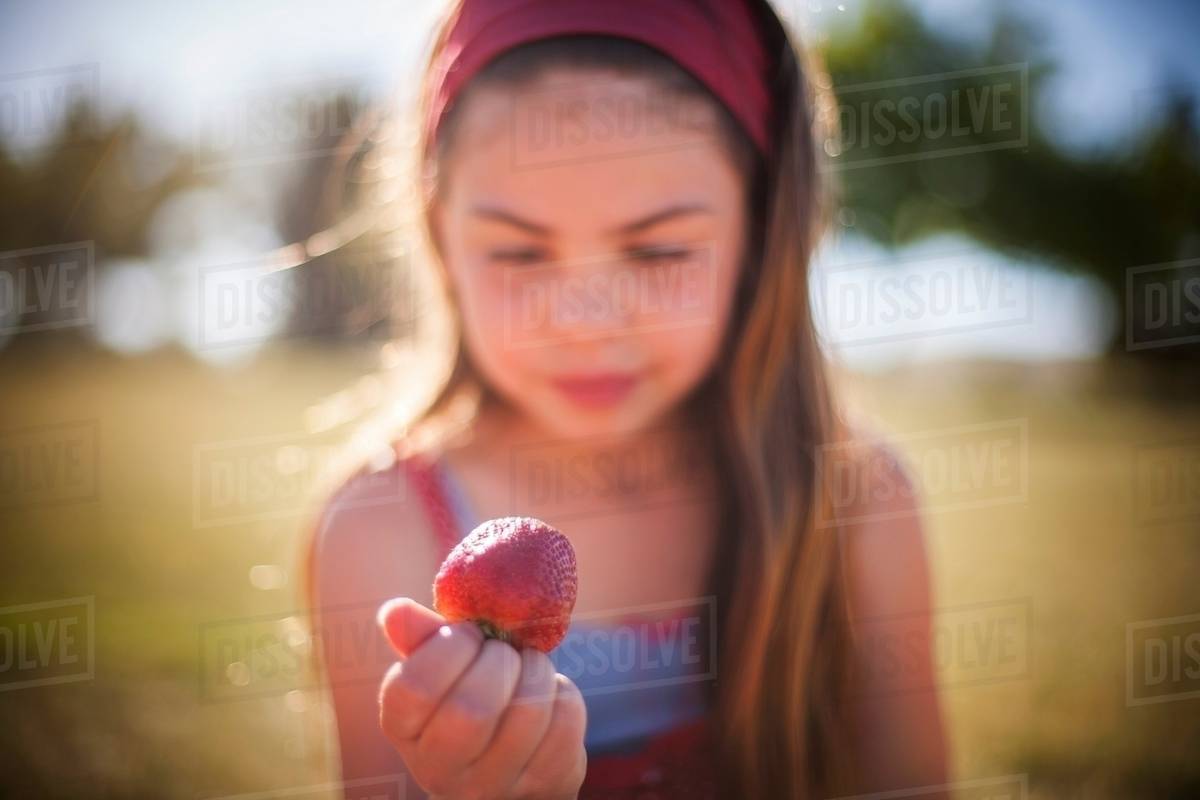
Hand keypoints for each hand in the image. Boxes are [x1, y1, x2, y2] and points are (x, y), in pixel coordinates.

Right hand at [376, 597, 586, 799]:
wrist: (519, 757)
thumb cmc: (474, 696)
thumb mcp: (444, 669)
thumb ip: (423, 637)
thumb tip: (394, 611)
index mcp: (405, 730)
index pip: (414, 689)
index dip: (448, 648)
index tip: (469, 634)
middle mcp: (440, 769)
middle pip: (472, 710)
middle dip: (499, 661)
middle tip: (503, 651)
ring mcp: (492, 783)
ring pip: (527, 713)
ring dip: (537, 672)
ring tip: (530, 667)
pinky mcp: (543, 782)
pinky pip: (564, 722)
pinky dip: (564, 694)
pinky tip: (550, 698)